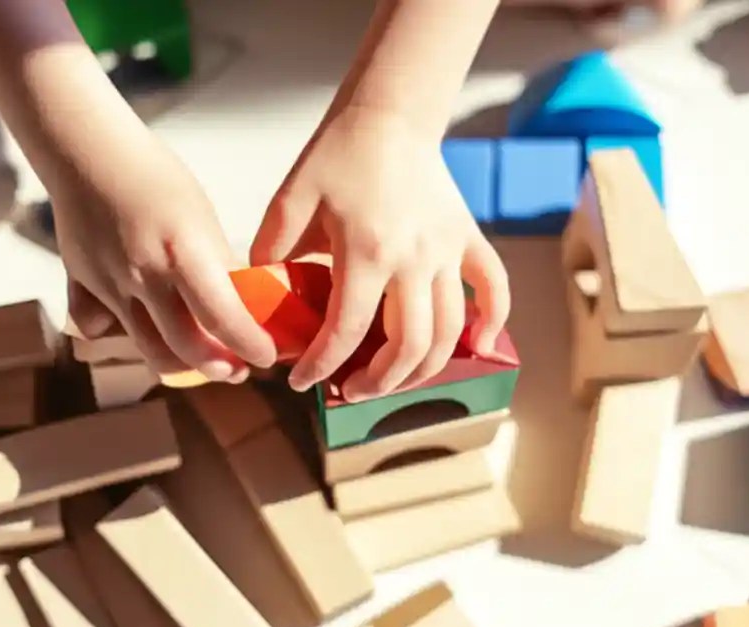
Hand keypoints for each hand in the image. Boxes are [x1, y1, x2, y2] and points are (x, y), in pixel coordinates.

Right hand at [54, 130, 276, 381]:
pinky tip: (141, 328)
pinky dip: (123, 337)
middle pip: (185, 346)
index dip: (249, 345)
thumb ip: (214, 265)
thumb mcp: (199, 218)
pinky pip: (102, 330)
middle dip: (220, 367)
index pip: (223, 316)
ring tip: (202, 359)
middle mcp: (143, 274)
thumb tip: (239, 305)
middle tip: (238, 369)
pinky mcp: (82, 288)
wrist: (88, 155)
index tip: (266, 356)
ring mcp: (109, 285)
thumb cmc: (151, 177)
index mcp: (181, 250)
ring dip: (181, 363)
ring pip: (148, 348)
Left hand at [252, 106, 510, 402]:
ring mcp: (447, 251)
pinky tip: (479, 351)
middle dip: (377, 383)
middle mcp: (414, 259)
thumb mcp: (291, 199)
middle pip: (408, 346)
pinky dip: (491, 324)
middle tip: (349, 391)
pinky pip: (493, 290)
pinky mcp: (468, 239)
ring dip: (422, 370)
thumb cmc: (337, 154)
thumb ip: (271, 250)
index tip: (298, 382)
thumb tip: (255, 296)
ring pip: (449, 333)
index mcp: (366, 252)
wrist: (390, 114)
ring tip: (391, 382)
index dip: (321, 366)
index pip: (346, 331)